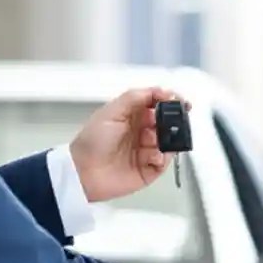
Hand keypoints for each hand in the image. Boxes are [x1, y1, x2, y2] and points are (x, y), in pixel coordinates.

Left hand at [69, 87, 187, 202]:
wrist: (83, 172)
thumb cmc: (92, 142)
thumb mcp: (112, 111)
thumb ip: (137, 96)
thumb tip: (162, 91)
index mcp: (133, 115)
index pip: (158, 103)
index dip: (170, 100)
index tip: (179, 101)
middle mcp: (141, 131)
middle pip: (168, 122)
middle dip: (171, 121)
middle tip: (167, 122)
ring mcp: (146, 150)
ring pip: (169, 141)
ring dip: (165, 139)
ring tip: (151, 141)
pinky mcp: (149, 170)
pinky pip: (165, 161)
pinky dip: (162, 157)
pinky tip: (152, 156)